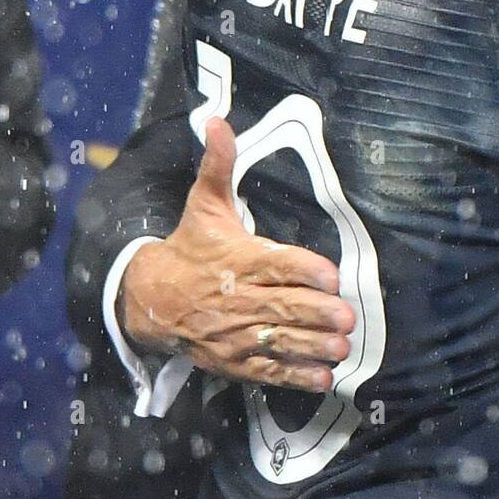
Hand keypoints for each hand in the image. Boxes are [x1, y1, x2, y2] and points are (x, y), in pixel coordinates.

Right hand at [120, 118, 354, 392]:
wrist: (150, 296)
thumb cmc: (190, 246)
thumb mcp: (204, 202)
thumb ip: (219, 163)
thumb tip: (217, 121)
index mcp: (239, 258)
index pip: (275, 264)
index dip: (304, 270)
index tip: (332, 275)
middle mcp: (239, 296)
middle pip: (283, 306)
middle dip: (318, 314)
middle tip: (348, 317)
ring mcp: (236, 332)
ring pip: (279, 340)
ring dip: (313, 346)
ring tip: (342, 348)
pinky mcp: (233, 359)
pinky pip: (266, 370)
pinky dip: (294, 376)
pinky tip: (321, 377)